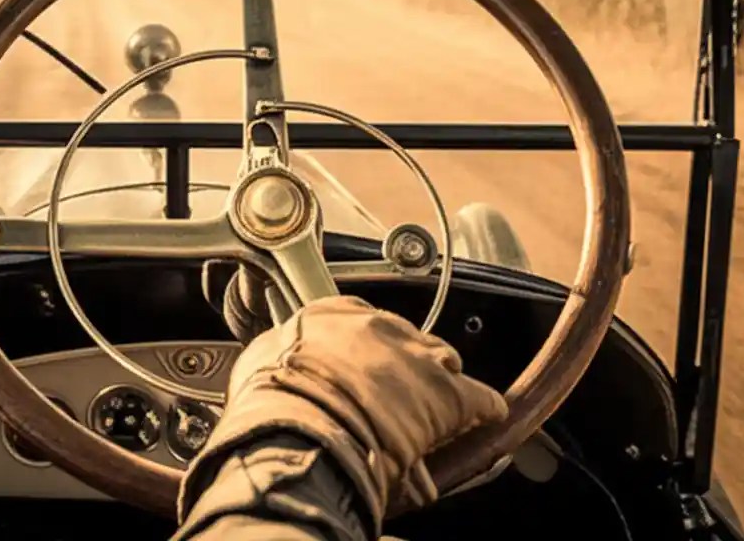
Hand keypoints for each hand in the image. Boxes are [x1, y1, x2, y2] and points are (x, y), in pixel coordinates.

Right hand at [180, 296, 506, 535]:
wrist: (296, 429)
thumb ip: (281, 360)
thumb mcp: (260, 364)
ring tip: (432, 407)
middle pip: (404, 338)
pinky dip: (481, 409)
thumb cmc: (269, 400)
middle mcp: (377, 325)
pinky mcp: (450, 394)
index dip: (361, 347)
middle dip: (402, 362)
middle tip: (390, 393)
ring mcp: (416, 356)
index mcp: (329, 314)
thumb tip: (276, 371)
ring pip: (442, 361)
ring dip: (437, 384)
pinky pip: (479, 398)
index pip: (357, 318)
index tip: (356, 362)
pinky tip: (483, 416)